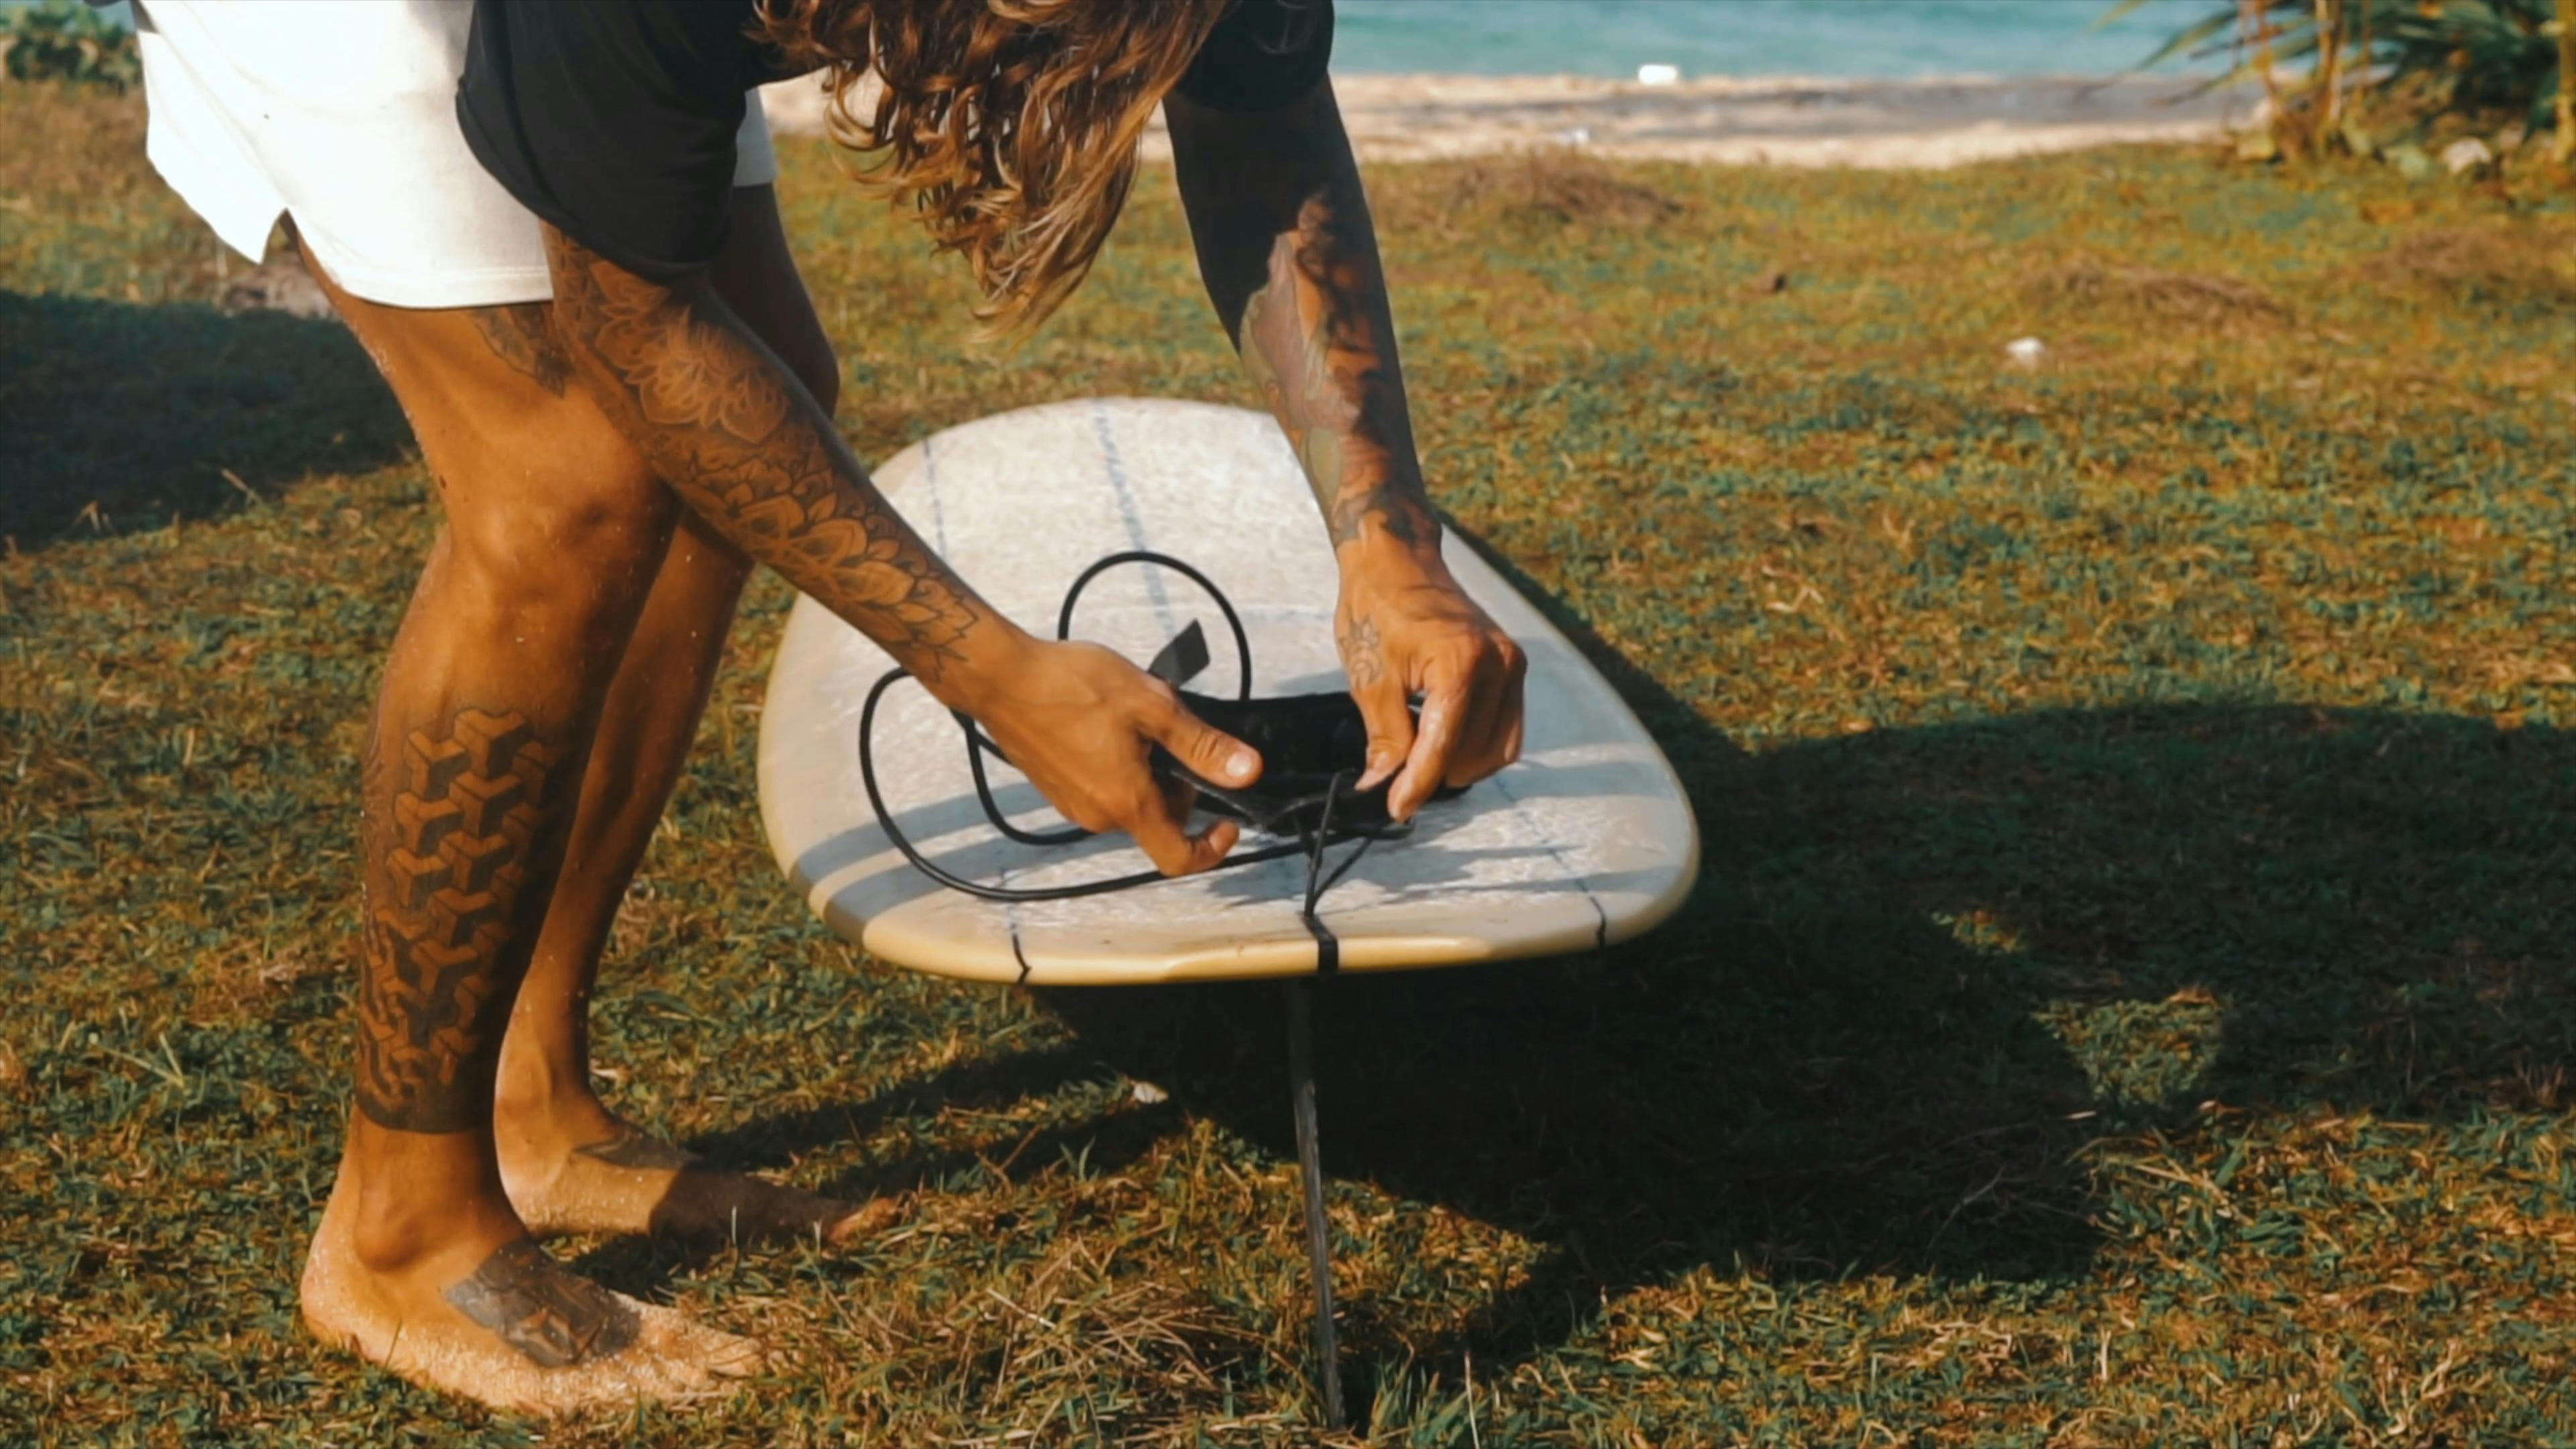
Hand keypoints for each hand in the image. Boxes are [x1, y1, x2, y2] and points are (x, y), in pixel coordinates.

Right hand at [957, 636, 1264, 875]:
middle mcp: (1098, 816)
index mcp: (1126, 804)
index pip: (1178, 858)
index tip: (1227, 822)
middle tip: (1170, 729)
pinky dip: (1120, 764)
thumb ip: (1202, 746)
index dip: (1212, 849)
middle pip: (1159, 819)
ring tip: (1133, 718)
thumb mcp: (1151, 707)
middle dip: (1177, 782)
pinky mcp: (1057, 789)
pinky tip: (1106, 722)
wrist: (1000, 678)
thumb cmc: (1070, 686)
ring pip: (1132, 800)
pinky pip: (1104, 788)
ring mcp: (1074, 804)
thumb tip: (1247, 772)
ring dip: (1147, 768)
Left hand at [1337, 543, 1526, 819]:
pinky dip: (1479, 747)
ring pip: (1497, 751)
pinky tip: (1444, 741)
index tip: (1395, 810)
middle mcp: (1500, 665)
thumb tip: (1384, 787)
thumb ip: (1385, 738)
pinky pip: (1508, 731)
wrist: (1398, 561)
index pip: (1442, 748)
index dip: (1416, 787)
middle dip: (1433, 774)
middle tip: (1395, 777)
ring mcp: (1514, 665)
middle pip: (1471, 755)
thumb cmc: (1377, 610)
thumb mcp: (1371, 679)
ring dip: (1459, 765)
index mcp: (1462, 664)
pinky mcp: (1515, 667)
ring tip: (1418, 758)